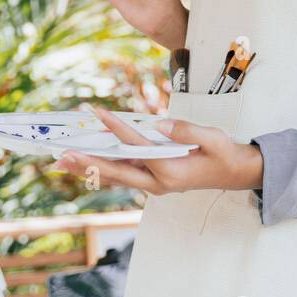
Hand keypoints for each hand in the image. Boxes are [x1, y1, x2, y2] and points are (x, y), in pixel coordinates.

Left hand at [50, 106, 263, 194]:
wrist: (232, 173)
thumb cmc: (223, 154)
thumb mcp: (213, 138)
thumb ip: (188, 131)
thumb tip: (160, 124)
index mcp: (169, 171)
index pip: (136, 147)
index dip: (116, 128)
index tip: (98, 112)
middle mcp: (157, 182)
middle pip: (116, 172)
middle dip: (88, 162)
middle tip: (64, 154)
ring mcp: (152, 184)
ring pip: (115, 176)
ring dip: (89, 168)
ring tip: (63, 161)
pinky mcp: (151, 180)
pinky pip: (122, 175)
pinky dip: (102, 168)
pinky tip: (86, 161)